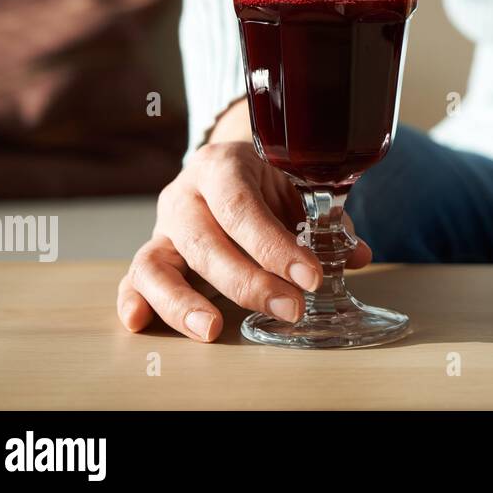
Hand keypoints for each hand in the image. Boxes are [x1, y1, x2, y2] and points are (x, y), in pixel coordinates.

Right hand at [117, 141, 372, 341]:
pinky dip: (132, 299)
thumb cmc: (268, 178)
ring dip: (182, 301)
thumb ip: (326, 220)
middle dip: (248, 282)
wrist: (231, 163)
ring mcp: (163, 224)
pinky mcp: (153, 251)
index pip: (243, 208)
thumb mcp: (298, 185)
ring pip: (157, 262)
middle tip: (290, 308)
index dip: (275, 246)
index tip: (311, 277)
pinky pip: (134, 276)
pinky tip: (140, 323)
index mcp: (224, 166)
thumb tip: (359, 255)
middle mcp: (186, 193)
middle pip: (205, 241)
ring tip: (212, 329)